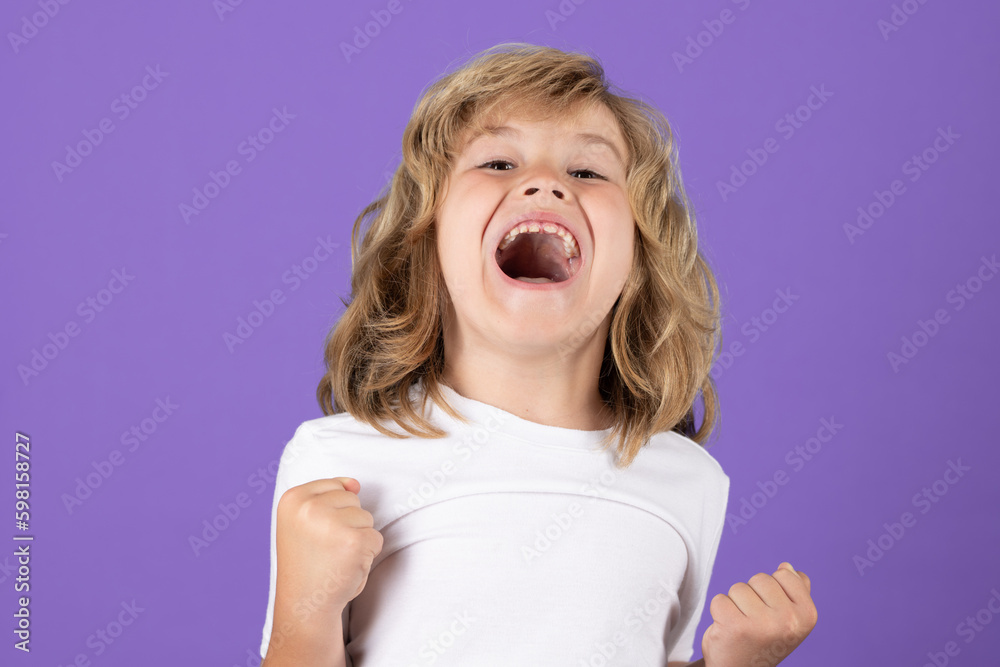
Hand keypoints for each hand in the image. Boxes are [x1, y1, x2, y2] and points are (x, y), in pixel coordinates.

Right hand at [274, 477, 383, 627]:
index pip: (333, 486)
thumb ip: (327, 497)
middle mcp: (309, 507)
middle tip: (325, 549)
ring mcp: (331, 523)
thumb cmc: (308, 563)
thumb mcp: (305, 522)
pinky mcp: (354, 541)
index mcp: (292, 498)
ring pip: (366, 517)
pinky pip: (376, 537)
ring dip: (358, 538)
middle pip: (352, 499)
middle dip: (347, 524)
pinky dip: (368, 554)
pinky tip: (347, 566)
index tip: (315, 535)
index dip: (332, 513)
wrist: (304, 605)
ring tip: (335, 557)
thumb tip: (355, 484)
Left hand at [701, 562, 816, 666]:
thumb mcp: (789, 620)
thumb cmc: (764, 641)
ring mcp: (762, 624)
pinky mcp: (734, 626)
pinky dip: (720, 612)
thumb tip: (787, 567)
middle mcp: (788, 621)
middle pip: (760, 579)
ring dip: (735, 604)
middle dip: (753, 596)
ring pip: (738, 588)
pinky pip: (719, 599)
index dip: (773, 590)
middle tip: (755, 622)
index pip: (785, 573)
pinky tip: (728, 630)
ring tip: (743, 627)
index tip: (773, 612)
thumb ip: (794, 592)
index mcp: (807, 615)